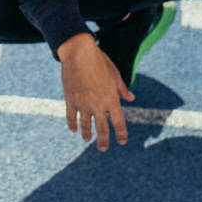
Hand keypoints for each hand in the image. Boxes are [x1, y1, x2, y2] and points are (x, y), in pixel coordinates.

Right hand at [58, 33, 133, 151]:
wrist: (79, 53)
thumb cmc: (100, 62)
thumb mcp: (115, 75)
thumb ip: (122, 89)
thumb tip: (131, 98)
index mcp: (111, 99)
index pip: (119, 123)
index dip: (121, 134)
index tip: (122, 141)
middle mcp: (98, 105)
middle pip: (102, 129)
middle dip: (103, 141)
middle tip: (103, 148)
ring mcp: (83, 104)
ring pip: (85, 126)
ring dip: (87, 135)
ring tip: (87, 140)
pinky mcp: (71, 100)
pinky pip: (71, 117)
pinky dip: (73, 124)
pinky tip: (74, 129)